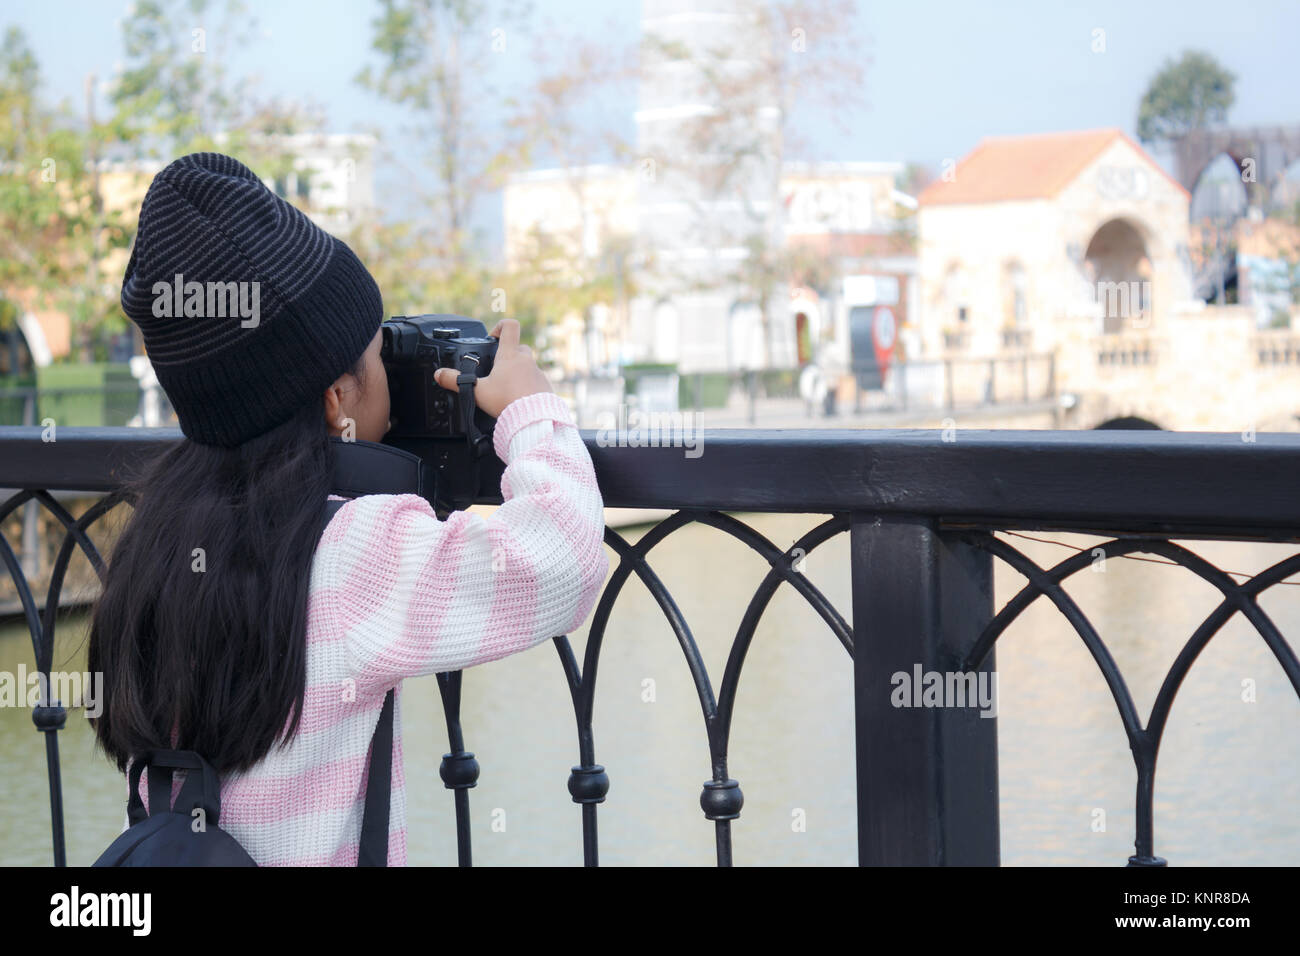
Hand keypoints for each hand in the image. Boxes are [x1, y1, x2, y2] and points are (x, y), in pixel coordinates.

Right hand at [432, 318, 551, 418]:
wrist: (533, 420)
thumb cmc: (507, 402)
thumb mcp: (477, 391)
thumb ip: (456, 381)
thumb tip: (439, 374)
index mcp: (510, 355)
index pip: (510, 326)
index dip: (500, 326)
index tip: (492, 338)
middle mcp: (526, 360)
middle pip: (518, 346)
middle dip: (507, 354)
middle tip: (496, 369)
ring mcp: (538, 372)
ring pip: (527, 365)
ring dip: (517, 372)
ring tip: (505, 388)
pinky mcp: (545, 386)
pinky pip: (535, 381)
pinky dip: (526, 386)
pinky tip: (517, 399)